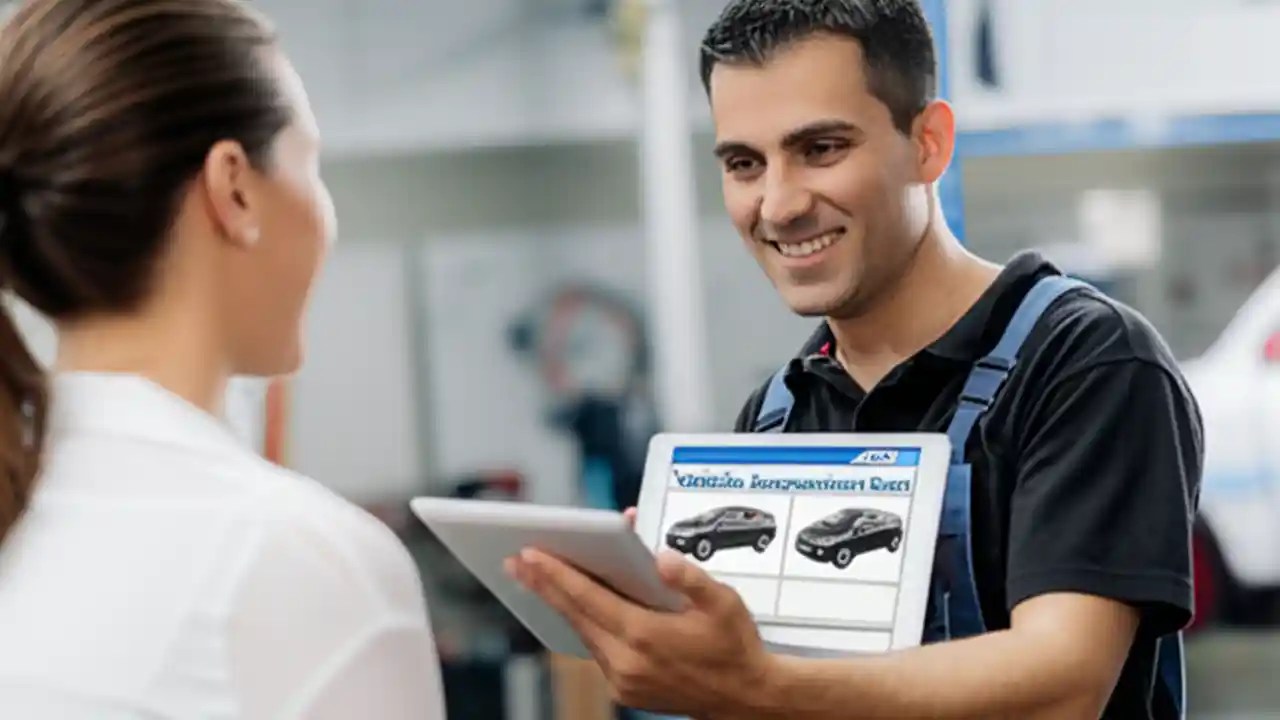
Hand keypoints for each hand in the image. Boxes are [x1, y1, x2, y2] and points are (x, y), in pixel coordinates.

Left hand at [507, 539, 774, 716]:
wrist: (746, 699)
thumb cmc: (735, 646)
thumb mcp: (724, 603)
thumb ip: (691, 578)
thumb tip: (661, 558)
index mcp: (645, 635)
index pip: (588, 598)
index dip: (556, 574)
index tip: (530, 554)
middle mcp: (627, 661)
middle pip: (574, 615)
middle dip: (543, 585)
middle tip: (515, 561)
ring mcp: (623, 680)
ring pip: (583, 633)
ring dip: (561, 605)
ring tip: (536, 579)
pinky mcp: (625, 690)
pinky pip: (596, 650)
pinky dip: (584, 625)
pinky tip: (574, 607)